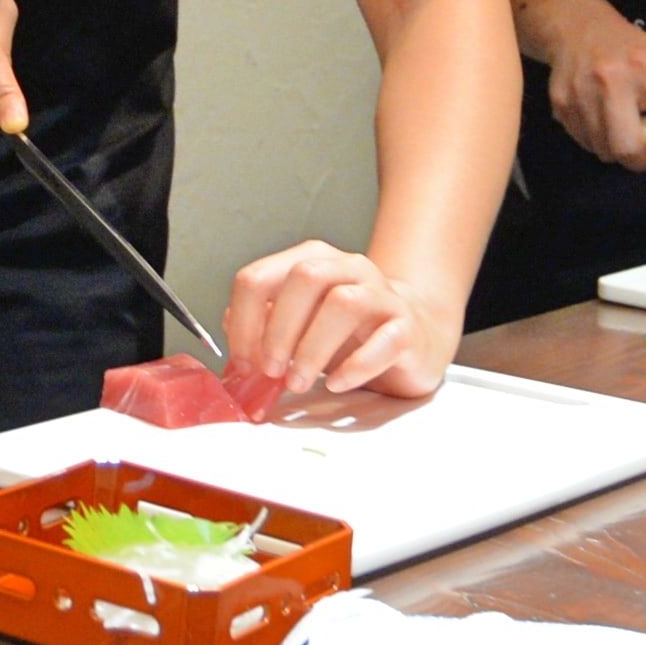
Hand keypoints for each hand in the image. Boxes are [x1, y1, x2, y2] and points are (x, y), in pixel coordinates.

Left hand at [222, 242, 461, 398]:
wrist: (414, 332)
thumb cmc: (349, 332)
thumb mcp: (299, 324)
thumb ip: (265, 323)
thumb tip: (231, 328)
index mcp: (311, 261)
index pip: (259, 277)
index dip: (244, 321)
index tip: (242, 360)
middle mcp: (348, 268)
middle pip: (304, 278)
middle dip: (278, 328)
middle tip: (270, 370)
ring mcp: (382, 294)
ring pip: (344, 303)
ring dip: (312, 348)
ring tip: (299, 381)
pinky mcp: (407, 327)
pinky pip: (384, 339)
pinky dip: (356, 365)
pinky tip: (338, 382)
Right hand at [520, 0, 645, 168]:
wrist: (576, 28)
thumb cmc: (629, 51)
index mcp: (645, 68)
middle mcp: (611, 80)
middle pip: (626, 145)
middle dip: (639, 160)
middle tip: (644, 151)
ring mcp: (581, 93)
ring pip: (602, 150)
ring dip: (614, 149)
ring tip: (618, 126)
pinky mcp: (560, 103)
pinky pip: (583, 141)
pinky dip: (595, 139)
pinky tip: (598, 117)